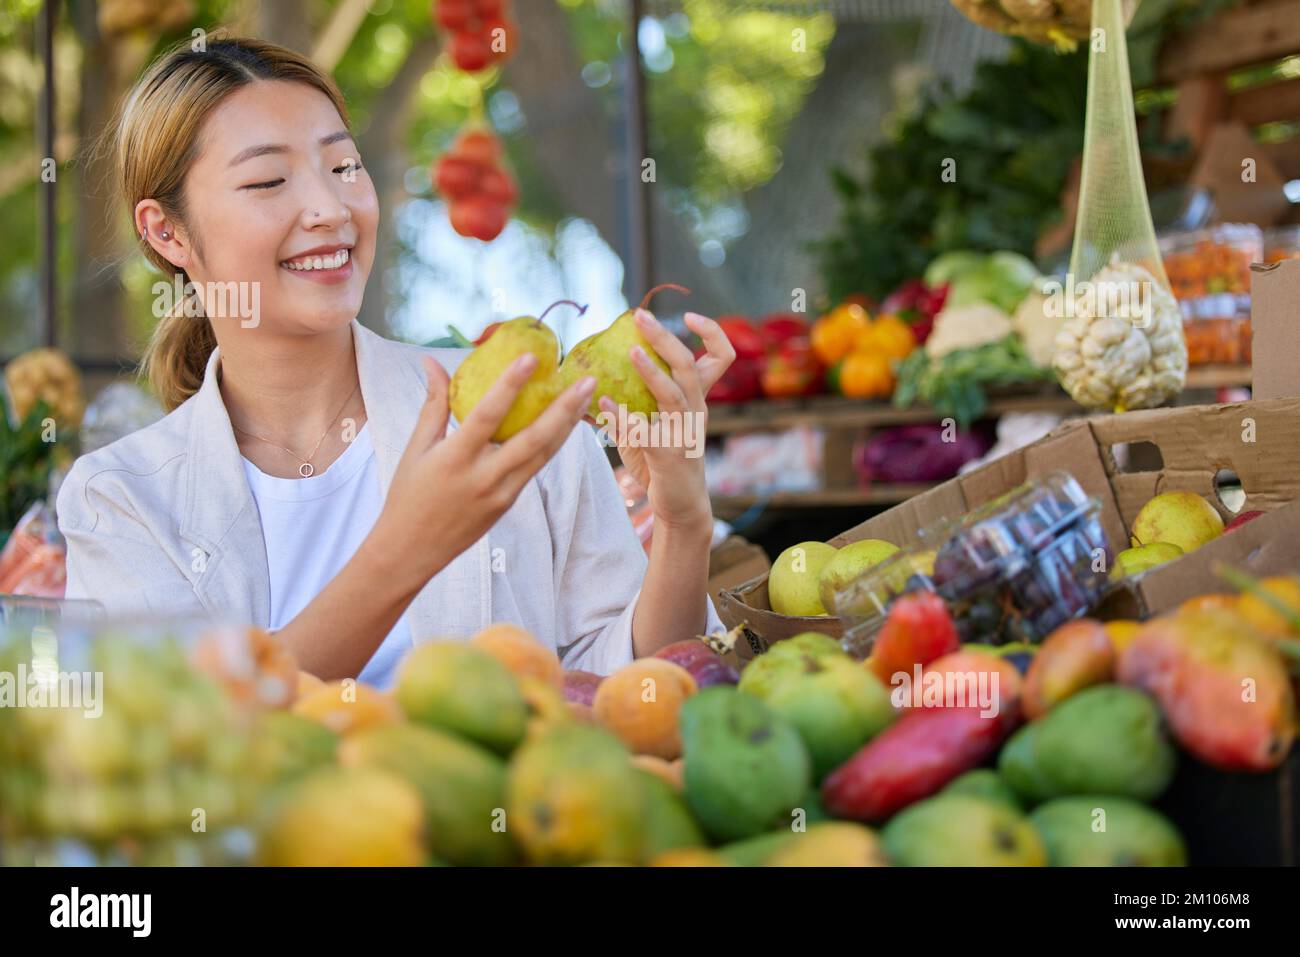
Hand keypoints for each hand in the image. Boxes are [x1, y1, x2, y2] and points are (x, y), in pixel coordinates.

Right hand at [373, 353, 595, 590]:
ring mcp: (501, 494)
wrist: (411, 550)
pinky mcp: (509, 504)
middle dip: (564, 409)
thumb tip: (432, 361)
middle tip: (587, 381)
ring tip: (586, 397)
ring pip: (543, 455)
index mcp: (455, 459)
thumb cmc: (408, 495)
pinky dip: (553, 445)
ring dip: (568, 425)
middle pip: (533, 439)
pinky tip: (566, 425)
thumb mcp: (416, 448)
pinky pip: (535, 468)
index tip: (531, 358)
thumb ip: (434, 404)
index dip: (509, 385)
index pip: (487, 415)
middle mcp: (483, 477)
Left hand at [594, 309, 733, 531]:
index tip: (688, 315)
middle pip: (689, 365)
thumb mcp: (652, 424)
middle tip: (640, 316)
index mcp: (696, 398)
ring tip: (631, 351)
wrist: (681, 506)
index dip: (712, 332)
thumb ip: (631, 402)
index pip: (721, 356)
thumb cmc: (664, 461)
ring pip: (673, 394)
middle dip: (664, 337)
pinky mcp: (668, 455)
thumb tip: (594, 379)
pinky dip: (622, 416)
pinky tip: (601, 405)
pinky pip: (645, 431)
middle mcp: (695, 410)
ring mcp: (684, 432)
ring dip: (651, 371)